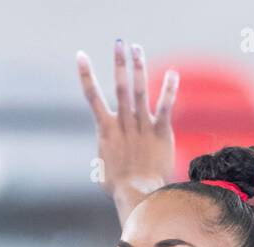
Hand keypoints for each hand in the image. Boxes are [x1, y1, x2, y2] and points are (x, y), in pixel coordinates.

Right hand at [76, 39, 177, 199]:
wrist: (138, 196)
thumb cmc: (119, 187)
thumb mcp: (105, 169)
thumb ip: (106, 153)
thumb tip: (106, 153)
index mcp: (106, 130)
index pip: (92, 97)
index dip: (85, 75)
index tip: (80, 56)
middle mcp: (123, 124)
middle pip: (119, 87)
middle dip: (119, 63)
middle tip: (119, 42)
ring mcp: (142, 127)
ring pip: (139, 92)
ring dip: (138, 68)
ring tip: (137, 48)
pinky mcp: (160, 133)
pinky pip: (164, 108)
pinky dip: (168, 90)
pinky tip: (173, 74)